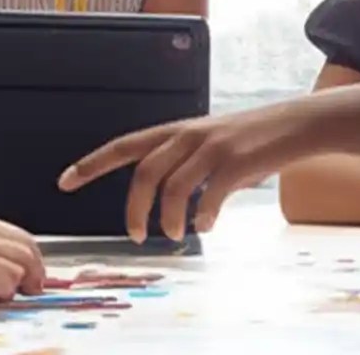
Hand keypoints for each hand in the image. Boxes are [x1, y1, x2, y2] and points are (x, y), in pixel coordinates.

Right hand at [0, 208, 45, 319]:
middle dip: (34, 267)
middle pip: (24, 242)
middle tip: (33, 288)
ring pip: (21, 257)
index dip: (26, 255)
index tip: (29, 275)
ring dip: (23, 280)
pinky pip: (8, 275)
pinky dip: (8, 289)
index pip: (11, 233)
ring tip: (14, 295)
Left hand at [58, 104, 314, 241]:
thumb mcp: (209, 144)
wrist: (295, 125)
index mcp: (176, 131)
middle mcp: (188, 135)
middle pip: (144, 172)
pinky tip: (206, 225)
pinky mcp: (235, 163)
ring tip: (172, 234)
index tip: (64, 181)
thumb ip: (185, 164)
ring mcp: (212, 148)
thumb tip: (168, 201)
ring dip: (168, 219)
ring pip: (173, 188)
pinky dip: (202, 217)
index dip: (91, 164)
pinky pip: (208, 197)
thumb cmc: (251, 140)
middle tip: (135, 235)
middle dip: (133, 208)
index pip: (123, 146)